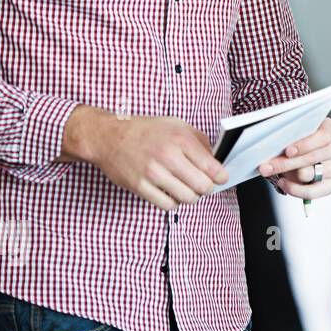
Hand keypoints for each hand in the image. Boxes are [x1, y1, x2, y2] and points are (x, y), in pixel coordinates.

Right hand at [60, 105, 228, 210]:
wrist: (109, 136)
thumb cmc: (145, 131)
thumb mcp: (178, 125)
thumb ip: (200, 142)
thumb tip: (216, 160)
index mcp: (181, 140)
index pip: (212, 167)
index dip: (221, 177)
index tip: (221, 178)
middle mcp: (168, 156)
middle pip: (203, 186)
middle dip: (207, 188)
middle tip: (203, 184)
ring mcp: (153, 173)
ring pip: (187, 198)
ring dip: (191, 196)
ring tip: (187, 188)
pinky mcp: (140, 186)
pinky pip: (167, 205)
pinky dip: (173, 202)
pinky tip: (171, 193)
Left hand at [258, 116, 330, 199]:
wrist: (298, 154)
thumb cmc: (295, 140)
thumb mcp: (292, 134)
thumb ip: (288, 137)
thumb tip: (274, 146)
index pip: (324, 136)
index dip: (306, 145)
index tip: (287, 151)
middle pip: (316, 156)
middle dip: (288, 163)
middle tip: (267, 166)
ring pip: (312, 174)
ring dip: (289, 175)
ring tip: (274, 172)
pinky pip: (313, 191)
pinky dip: (295, 189)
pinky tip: (283, 183)